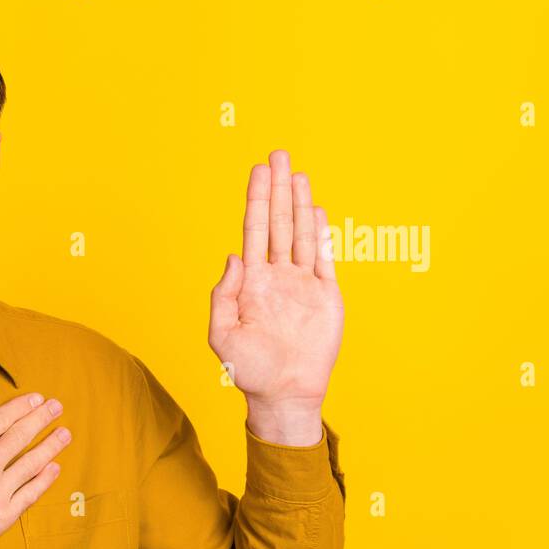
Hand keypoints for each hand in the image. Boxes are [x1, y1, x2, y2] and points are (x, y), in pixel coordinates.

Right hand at [0, 392, 69, 548]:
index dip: (20, 407)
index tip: (35, 399)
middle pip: (20, 436)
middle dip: (41, 418)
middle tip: (56, 407)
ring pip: (31, 463)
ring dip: (50, 446)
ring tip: (64, 434)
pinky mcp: (1, 517)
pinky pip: (30, 494)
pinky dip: (44, 480)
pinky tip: (54, 469)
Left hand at [209, 150, 343, 439]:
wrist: (284, 394)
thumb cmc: (249, 369)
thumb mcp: (222, 335)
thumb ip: (223, 296)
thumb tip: (234, 257)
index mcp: (251, 282)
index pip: (254, 231)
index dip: (256, 200)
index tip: (257, 171)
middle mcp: (276, 276)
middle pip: (278, 223)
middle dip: (277, 189)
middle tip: (277, 154)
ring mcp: (302, 284)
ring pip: (301, 233)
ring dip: (299, 203)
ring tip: (297, 173)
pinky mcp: (326, 296)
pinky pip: (324, 258)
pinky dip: (322, 234)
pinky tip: (316, 210)